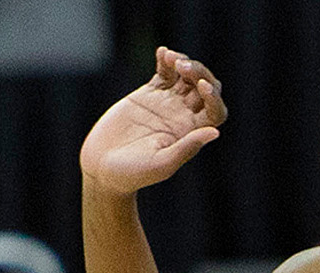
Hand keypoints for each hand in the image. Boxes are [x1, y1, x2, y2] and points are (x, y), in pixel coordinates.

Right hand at [81, 47, 225, 194]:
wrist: (104, 166)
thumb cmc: (134, 173)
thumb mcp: (162, 163)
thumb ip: (187, 147)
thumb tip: (214, 132)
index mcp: (192, 133)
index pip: (215, 110)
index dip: (214, 96)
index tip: (202, 86)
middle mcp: (184, 117)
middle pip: (205, 88)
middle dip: (200, 73)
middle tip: (183, 67)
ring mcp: (167, 104)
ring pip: (186, 77)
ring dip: (184, 63)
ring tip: (171, 59)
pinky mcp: (148, 95)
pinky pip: (163, 73)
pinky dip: (165, 61)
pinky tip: (162, 52)